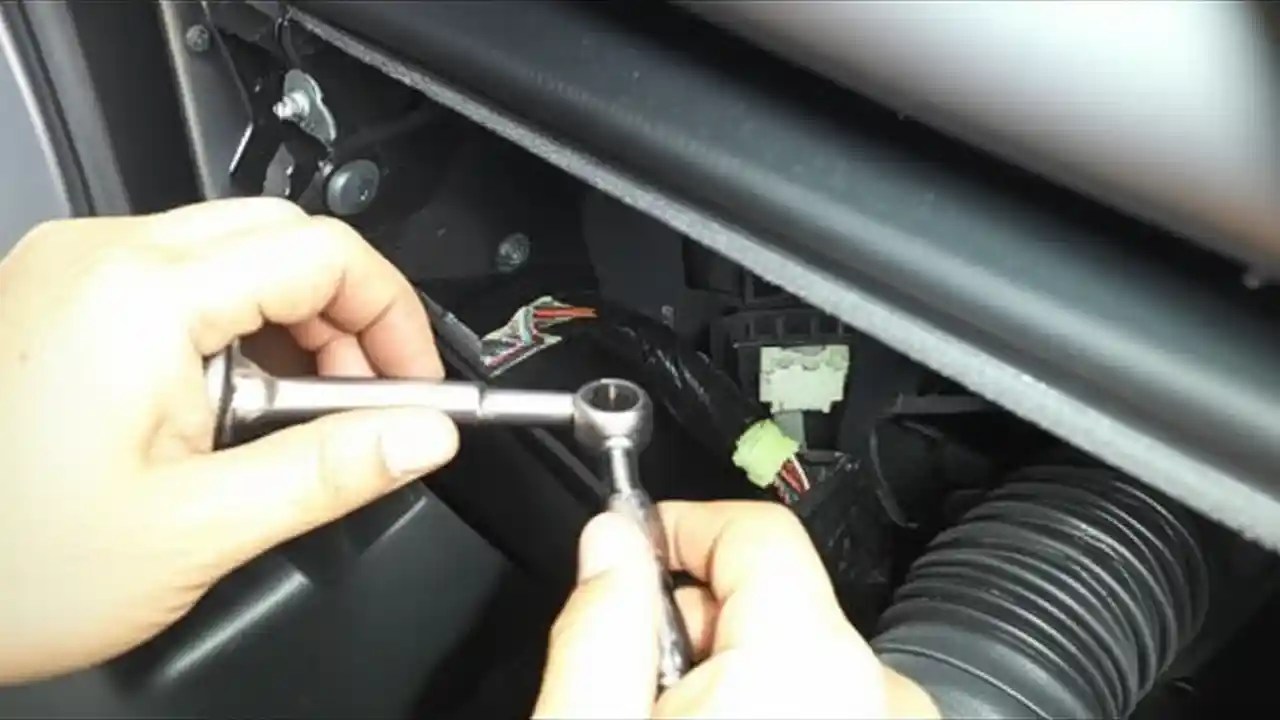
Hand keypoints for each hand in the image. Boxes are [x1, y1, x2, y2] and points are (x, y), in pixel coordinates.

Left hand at [0, 198, 458, 683]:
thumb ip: (332, 469)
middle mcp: (99, 258)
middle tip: (368, 399)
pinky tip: (224, 404)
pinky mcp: (54, 296)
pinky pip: (175, 277)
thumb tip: (421, 435)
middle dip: (349, 315)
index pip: (325, 254)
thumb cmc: (10, 564)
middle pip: (282, 237)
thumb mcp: (199, 528)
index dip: (394, 318)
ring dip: (291, 322)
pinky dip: (230, 327)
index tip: (417, 383)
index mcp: (141, 295)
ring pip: (233, 252)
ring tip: (284, 418)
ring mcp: (69, 270)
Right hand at [533, 501, 938, 718]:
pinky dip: (782, 712)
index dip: (678, 527)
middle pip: (778, 593)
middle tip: (643, 683)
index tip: (633, 550)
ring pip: (803, 655)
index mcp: (804, 666)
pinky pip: (836, 704)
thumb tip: (612, 541)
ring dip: (740, 674)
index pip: (755, 529)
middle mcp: (879, 696)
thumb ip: (600, 624)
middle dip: (701, 617)